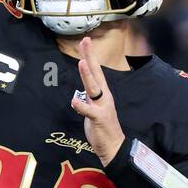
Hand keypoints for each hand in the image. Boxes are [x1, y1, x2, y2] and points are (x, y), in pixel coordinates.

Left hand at [71, 36, 125, 165]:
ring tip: (81, 63)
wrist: (114, 146)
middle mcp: (103, 96)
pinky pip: (88, 111)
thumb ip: (88, 99)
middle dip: (90, 57)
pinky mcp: (98, 119)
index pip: (95, 71)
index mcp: (102, 93)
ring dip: (87, 76)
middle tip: (86, 41)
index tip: (86, 41)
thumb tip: (79, 94)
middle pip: (96, 73)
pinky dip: (81, 106)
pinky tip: (74, 101)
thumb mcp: (95, 108)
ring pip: (94, 88)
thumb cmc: (103, 127)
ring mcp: (102, 107)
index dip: (90, 55)